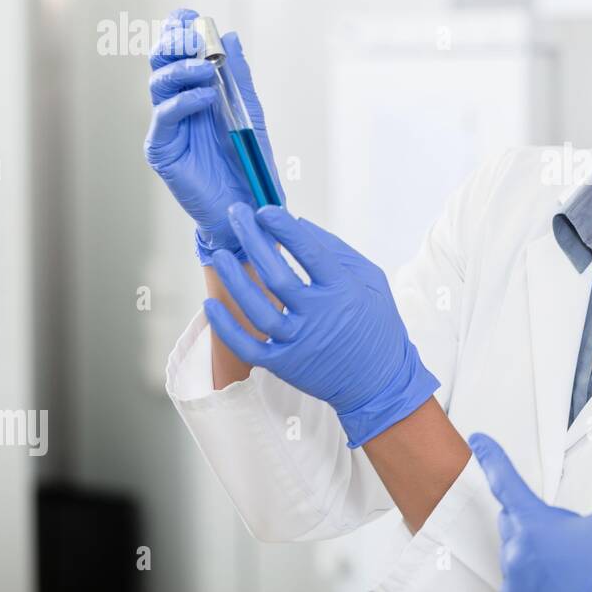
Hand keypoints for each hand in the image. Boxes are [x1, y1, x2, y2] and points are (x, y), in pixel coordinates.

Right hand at [143, 7, 284, 263]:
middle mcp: (177, 104)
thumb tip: (230, 36)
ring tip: (206, 70)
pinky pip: (165, 118)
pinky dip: (183, 102)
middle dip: (172, 43)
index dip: (179, 31)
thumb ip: (239, 77)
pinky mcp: (162, 149)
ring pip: (159, 85)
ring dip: (181, 71)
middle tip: (189, 34)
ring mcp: (167, 126)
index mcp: (196, 91)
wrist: (248, 207)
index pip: (179, 54)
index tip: (190, 14)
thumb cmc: (250, 162)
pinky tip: (204, 97)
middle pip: (162, 63)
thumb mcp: (250, 112)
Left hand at [203, 202, 438, 447]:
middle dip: (253, 241)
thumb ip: (337, 251)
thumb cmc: (377, 325)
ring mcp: (299, 342)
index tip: (265, 210)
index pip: (309, 253)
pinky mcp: (284, 364)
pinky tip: (212, 304)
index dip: (284, 229)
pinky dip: (226, 326)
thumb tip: (299, 225)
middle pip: (276, 275)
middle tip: (236, 216)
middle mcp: (319, 316)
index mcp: (342, 291)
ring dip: (235, 278)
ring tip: (221, 254)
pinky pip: (247, 345)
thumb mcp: (372, 281)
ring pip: (257, 308)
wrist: (379, 380)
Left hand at [468, 432, 591, 591]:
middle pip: (515, 518)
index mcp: (535, 526)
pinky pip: (519, 579)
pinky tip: (563, 581)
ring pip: (518, 550)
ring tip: (574, 564)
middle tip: (572, 532)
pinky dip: (536, 574)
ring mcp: (514, 583)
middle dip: (537, 517)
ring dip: (538, 548)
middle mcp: (517, 554)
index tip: (479, 442)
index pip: (505, 480)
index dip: (491, 456)